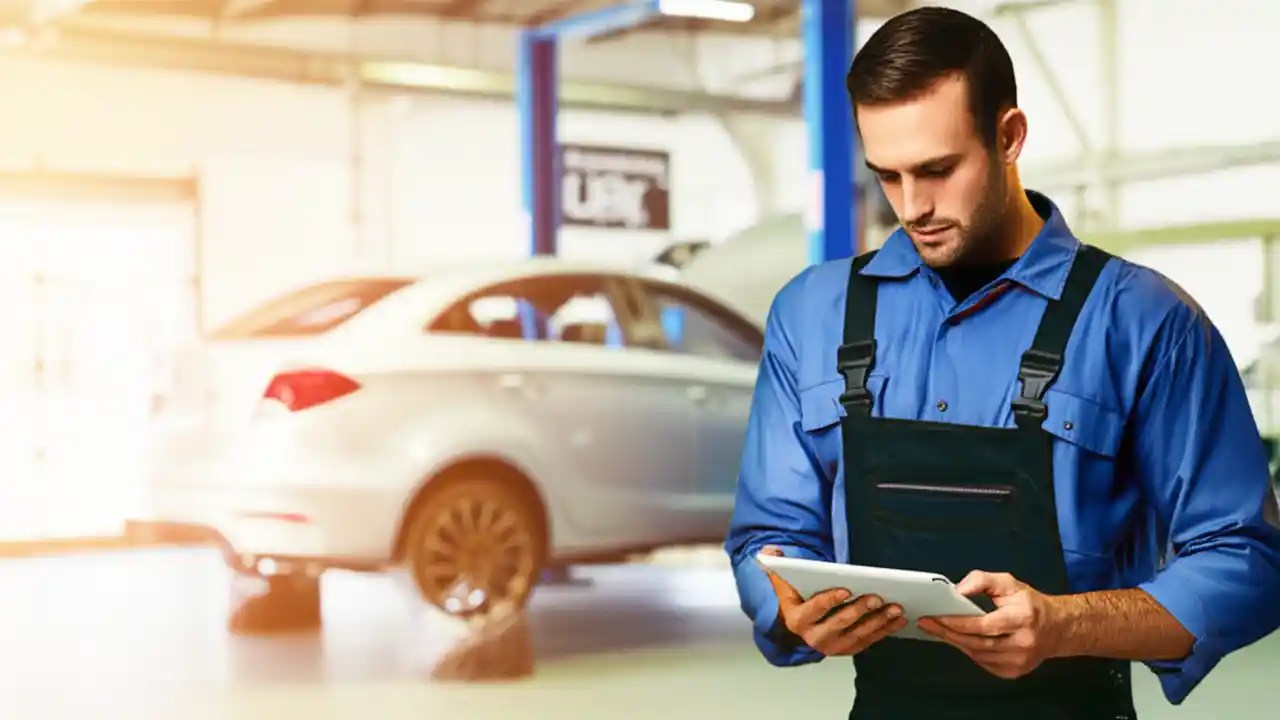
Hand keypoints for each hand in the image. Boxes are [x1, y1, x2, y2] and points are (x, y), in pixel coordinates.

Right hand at [757, 546, 907, 655]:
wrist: (801, 619)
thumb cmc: (796, 596)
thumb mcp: (782, 580)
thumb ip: (775, 564)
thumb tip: (771, 551)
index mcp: (797, 620)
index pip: (814, 610)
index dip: (829, 601)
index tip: (846, 590)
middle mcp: (814, 638)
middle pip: (840, 623)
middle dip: (859, 610)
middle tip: (877, 597)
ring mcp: (833, 646)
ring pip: (858, 634)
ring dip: (878, 621)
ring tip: (894, 607)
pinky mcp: (849, 648)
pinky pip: (869, 640)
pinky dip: (885, 630)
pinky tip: (898, 618)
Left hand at [917, 570, 1067, 678]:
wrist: (1057, 628)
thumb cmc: (1030, 604)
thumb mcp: (1009, 583)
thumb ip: (982, 580)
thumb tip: (958, 590)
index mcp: (1022, 618)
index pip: (983, 625)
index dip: (957, 622)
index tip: (935, 616)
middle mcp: (1023, 642)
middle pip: (977, 643)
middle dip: (948, 633)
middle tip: (927, 624)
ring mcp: (1020, 660)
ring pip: (978, 655)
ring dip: (956, 642)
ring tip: (939, 630)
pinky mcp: (1015, 671)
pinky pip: (984, 663)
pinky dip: (969, 651)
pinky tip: (960, 640)